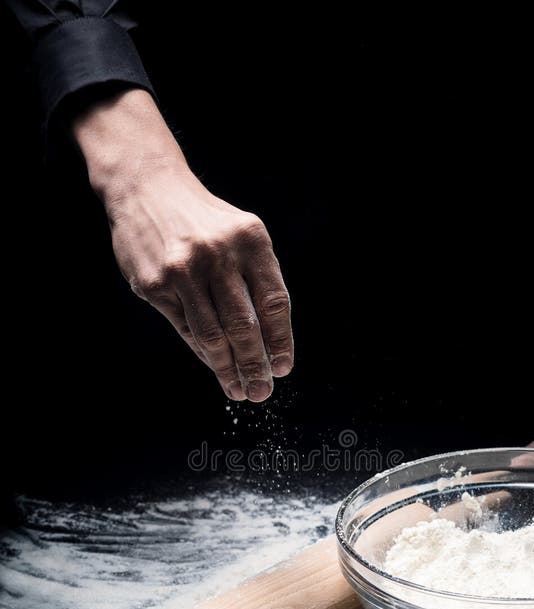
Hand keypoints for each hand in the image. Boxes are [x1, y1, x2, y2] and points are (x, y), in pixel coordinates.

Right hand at [73, 90, 292, 401]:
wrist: (147, 187)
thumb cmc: (203, 221)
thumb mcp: (240, 235)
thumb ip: (256, 280)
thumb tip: (270, 343)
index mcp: (250, 240)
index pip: (274, 302)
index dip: (281, 341)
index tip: (283, 369)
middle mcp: (218, 254)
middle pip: (245, 326)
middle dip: (255, 366)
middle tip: (262, 392)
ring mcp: (184, 270)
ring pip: (213, 336)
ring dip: (228, 370)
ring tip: (239, 391)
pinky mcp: (155, 284)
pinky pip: (187, 329)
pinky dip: (203, 353)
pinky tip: (215, 367)